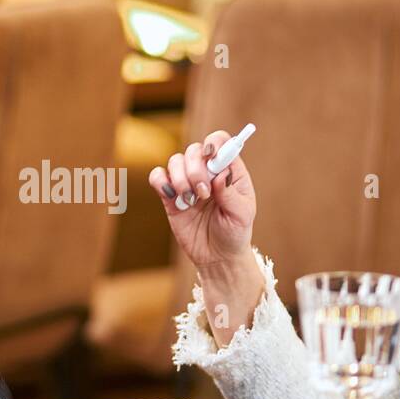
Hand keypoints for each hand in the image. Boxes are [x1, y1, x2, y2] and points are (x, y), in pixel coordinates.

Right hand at [148, 129, 257, 270]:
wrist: (217, 257)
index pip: (220, 142)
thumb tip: (218, 174)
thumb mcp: (241, 215)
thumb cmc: (235, 233)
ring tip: (191, 201)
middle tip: (203, 194)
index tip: (211, 157)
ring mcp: (188, 182)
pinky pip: (158, 177)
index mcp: (229, 171)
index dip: (214, 143)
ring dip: (180, 179)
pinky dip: (161, 182)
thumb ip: (230, 193)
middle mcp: (207, 172)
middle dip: (195, 170)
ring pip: (175, 161)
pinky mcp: (171, 196)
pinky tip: (172, 197)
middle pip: (194, 150)